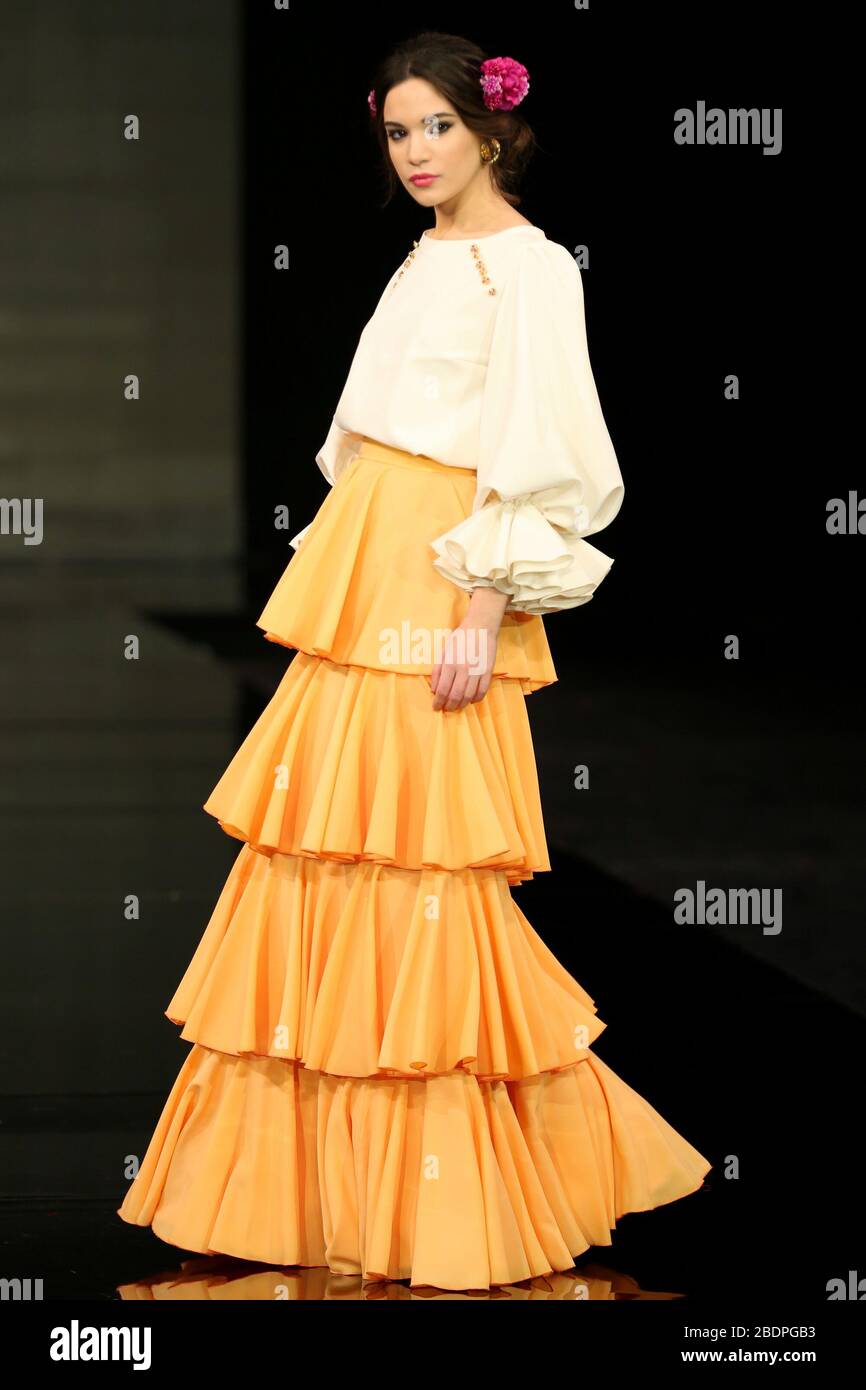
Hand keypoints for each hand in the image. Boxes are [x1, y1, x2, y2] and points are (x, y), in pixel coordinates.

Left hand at [430, 587, 508, 710]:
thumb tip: (434, 689)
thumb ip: (438, 671)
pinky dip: (476, 699)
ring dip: (461, 705)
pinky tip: (470, 700)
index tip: (436, 706)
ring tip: (456, 706)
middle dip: (449, 706)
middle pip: (456, 696)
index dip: (438, 701)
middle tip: (445, 709)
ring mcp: (477, 672)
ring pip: (469, 697)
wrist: (480, 627)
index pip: (443, 690)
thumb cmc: (460, 638)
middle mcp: (464, 670)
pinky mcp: (488, 672)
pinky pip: (482, 692)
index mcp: (451, 664)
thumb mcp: (444, 652)